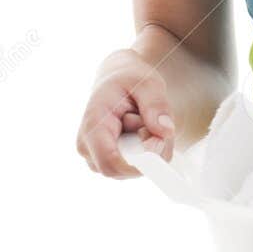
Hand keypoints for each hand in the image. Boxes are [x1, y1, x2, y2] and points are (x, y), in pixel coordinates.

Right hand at [76, 50, 176, 176]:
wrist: (118, 81)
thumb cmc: (130, 81)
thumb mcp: (148, 83)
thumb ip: (156, 105)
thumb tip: (165, 132)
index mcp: (93, 126)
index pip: (110, 163)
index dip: (139, 163)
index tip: (158, 142)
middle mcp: (88, 148)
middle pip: (127, 170)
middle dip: (149, 150)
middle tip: (152, 122)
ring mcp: (95, 158)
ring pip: (134, 170)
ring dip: (149, 150)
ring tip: (143, 123)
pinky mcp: (107, 163)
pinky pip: (136, 169)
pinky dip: (147, 153)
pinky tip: (141, 133)